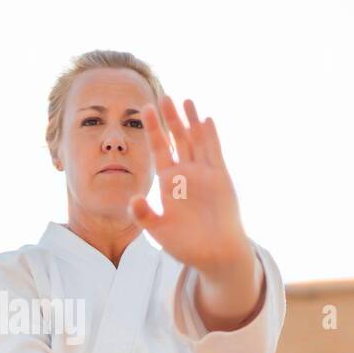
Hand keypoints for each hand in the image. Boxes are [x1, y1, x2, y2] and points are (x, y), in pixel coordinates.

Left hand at [128, 95, 253, 279]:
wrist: (215, 255)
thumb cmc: (187, 244)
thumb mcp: (159, 230)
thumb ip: (144, 215)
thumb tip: (133, 200)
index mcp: (169, 182)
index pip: (159, 150)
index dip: (153, 130)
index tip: (144, 110)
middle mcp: (186, 173)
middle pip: (177, 139)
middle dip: (170, 119)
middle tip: (162, 97)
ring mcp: (204, 174)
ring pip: (196, 140)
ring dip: (191, 121)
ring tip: (185, 100)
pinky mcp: (221, 179)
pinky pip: (214, 153)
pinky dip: (210, 136)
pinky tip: (205, 119)